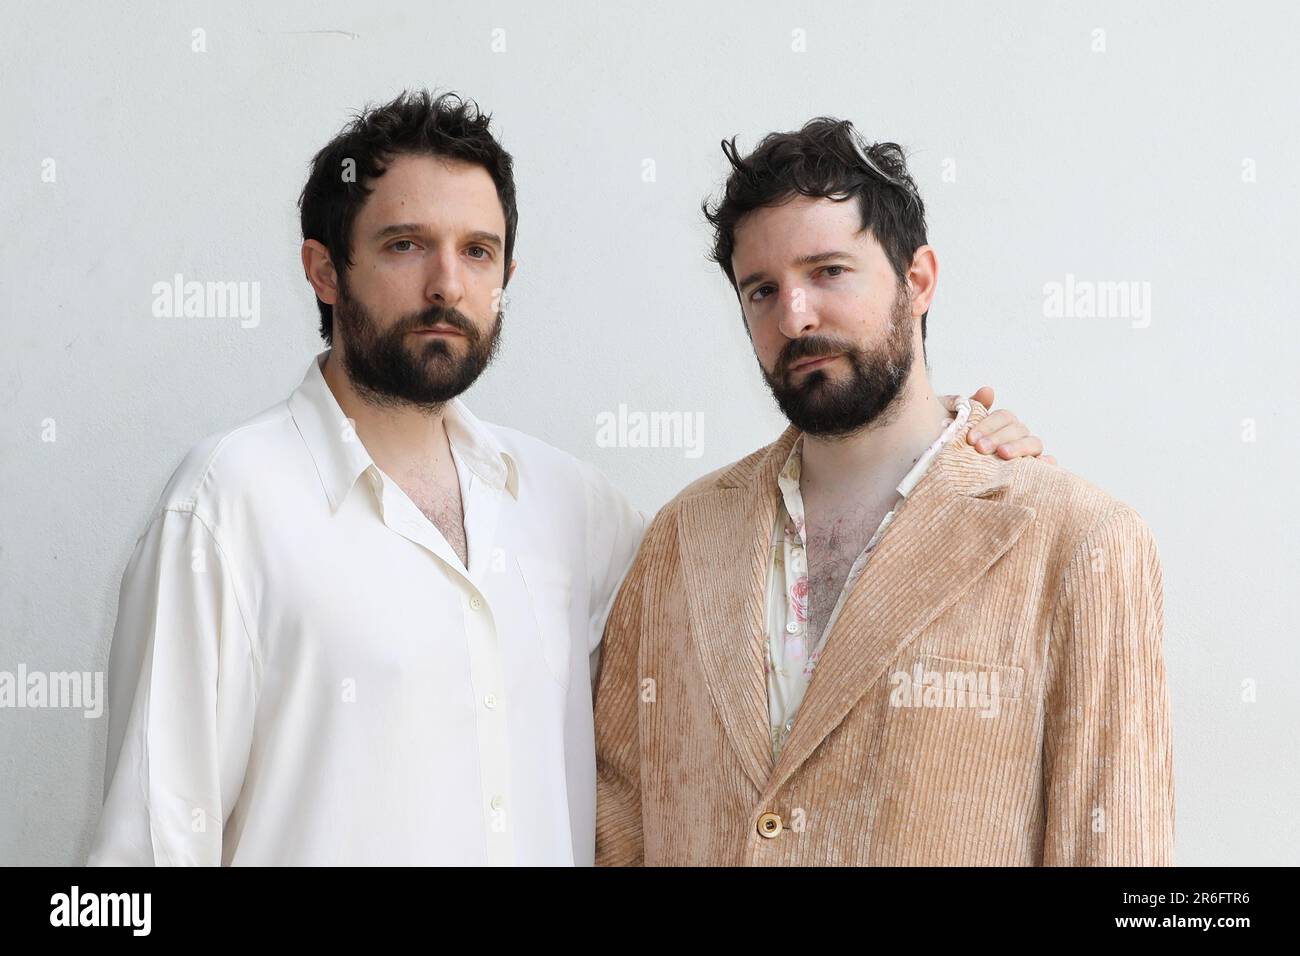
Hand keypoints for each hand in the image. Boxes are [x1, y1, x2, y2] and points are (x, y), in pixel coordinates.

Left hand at [940, 386, 1056, 464]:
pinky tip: (1042, 465)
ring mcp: (1026, 453)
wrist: (944, 473)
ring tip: (1003, 454)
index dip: (989, 424)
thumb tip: (988, 391)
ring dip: (1020, 447)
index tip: (970, 438)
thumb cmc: (950, 444)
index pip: (1004, 417)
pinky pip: (1046, 466)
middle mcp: (1015, 436)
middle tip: (980, 448)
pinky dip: (1048, 464)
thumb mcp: (953, 424)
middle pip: (1018, 429)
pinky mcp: (1031, 472)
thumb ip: (966, 406)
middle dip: (999, 437)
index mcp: (1000, 424)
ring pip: (1033, 443)